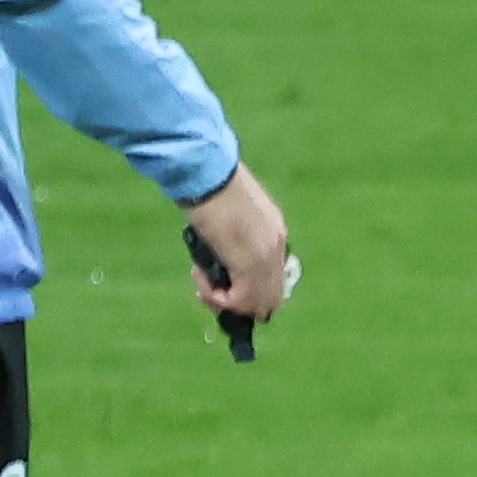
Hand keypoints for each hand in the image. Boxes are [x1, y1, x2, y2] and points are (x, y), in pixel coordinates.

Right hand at [183, 163, 292, 321]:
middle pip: (270, 298)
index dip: (249, 289)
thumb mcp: (229, 212)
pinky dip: (216, 298)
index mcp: (275, 231)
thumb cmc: (210, 183)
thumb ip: (233, 234)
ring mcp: (267, 257)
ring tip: (203, 285)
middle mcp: (278, 247)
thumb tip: (220, 252)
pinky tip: (199, 278)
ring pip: (257, 304)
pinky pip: (239, 300)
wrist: (208, 171)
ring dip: (227, 303)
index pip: (273, 277)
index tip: (222, 282)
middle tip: (211, 292)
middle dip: (240, 303)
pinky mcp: (251, 264)